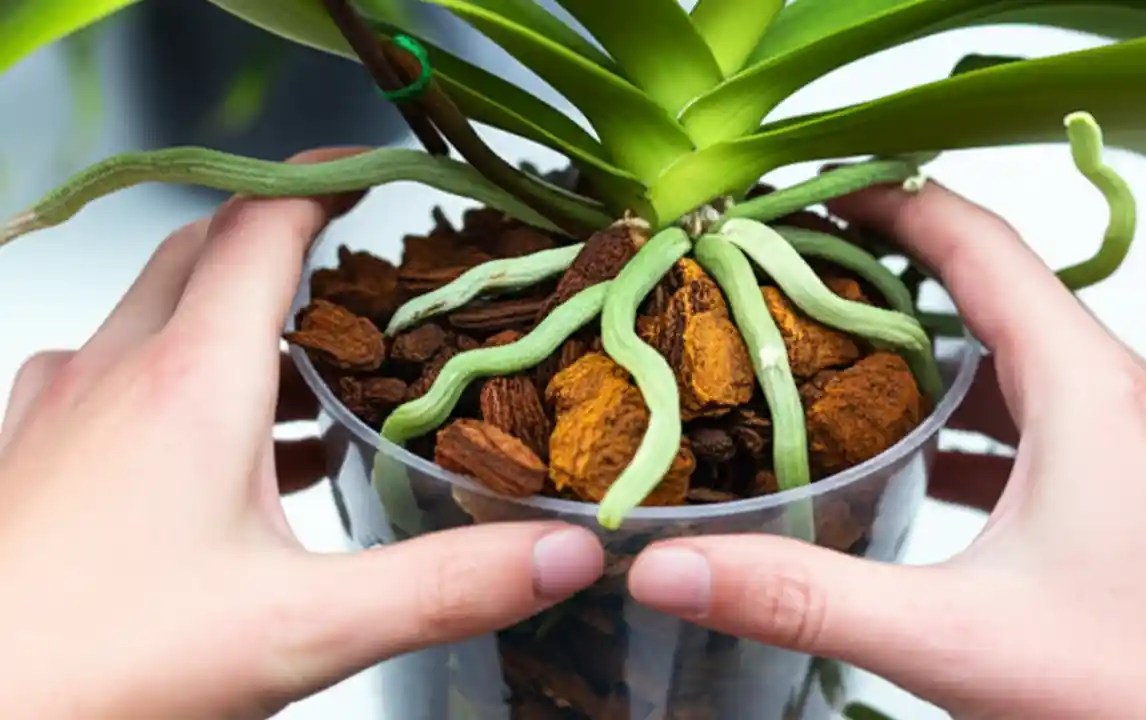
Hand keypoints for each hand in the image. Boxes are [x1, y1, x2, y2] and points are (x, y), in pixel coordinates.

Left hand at [0, 149, 603, 718]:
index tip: (386, 170)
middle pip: (211, 251)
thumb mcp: (299, 632)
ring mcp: (64, 408)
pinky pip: (120, 371)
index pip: (263, 221)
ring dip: (240, 317)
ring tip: (317, 370)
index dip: (330, 178)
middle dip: (289, 241)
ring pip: (160, 310)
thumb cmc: (95, 671)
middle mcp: (116, 370)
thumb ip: (444, 587)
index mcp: (189, 380)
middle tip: (364, 267)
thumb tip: (561, 552)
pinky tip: (227, 454)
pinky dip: (186, 375)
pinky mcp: (37, 454)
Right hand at [628, 182, 1145, 717]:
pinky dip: (971, 416)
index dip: (890, 201)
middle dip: (893, 273)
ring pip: (1020, 358)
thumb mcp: (955, 641)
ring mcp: (1137, 444)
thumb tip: (674, 568)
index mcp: (1088, 392)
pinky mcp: (1138, 492)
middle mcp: (1122, 396)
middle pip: (996, 289)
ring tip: (837, 356)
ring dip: (931, 348)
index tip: (808, 195)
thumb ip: (804, 598)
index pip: (980, 244)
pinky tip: (916, 460)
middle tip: (795, 277)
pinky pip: (1042, 419)